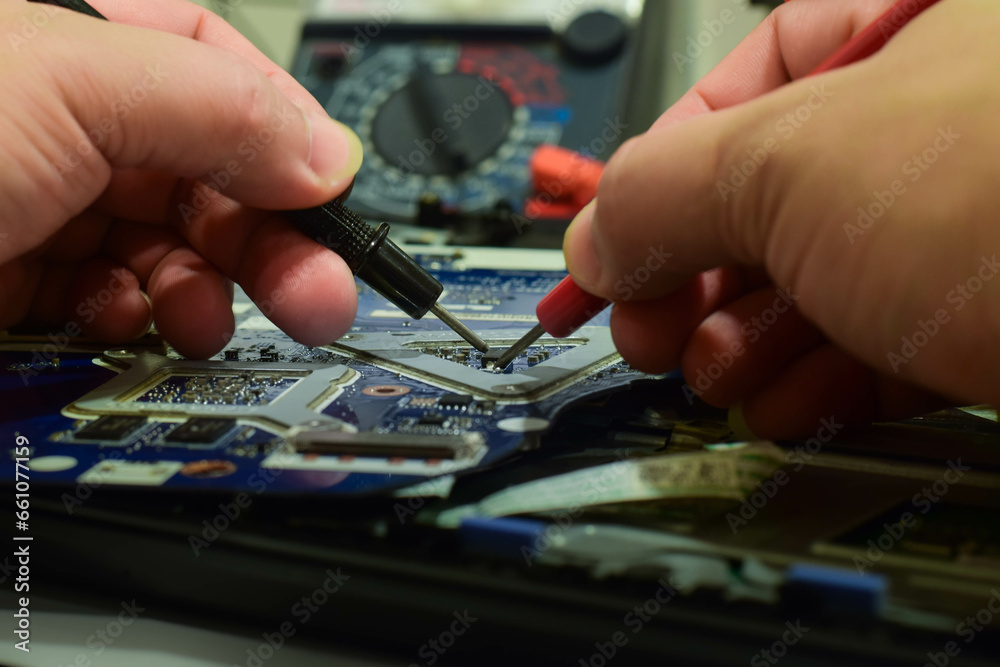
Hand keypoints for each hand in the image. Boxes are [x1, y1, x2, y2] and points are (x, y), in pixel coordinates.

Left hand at [0, 0, 362, 358]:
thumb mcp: (68, 87)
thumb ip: (215, 107)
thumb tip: (326, 155)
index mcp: (78, 38)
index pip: (212, 60)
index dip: (280, 124)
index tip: (325, 191)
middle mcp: (63, 118)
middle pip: (205, 171)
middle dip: (267, 236)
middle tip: (315, 290)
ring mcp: (37, 201)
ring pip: (165, 245)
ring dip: (205, 290)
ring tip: (205, 320)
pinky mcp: (15, 279)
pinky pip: (106, 299)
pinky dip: (133, 318)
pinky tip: (129, 320)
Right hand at [563, 0, 999, 436]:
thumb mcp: (798, 164)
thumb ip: (667, 190)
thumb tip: (598, 230)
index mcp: (904, 17)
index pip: (734, 90)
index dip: (649, 178)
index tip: (600, 248)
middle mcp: (949, 110)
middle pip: (772, 198)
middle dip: (694, 275)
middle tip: (647, 326)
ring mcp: (975, 218)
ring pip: (823, 279)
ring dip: (746, 339)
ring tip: (710, 372)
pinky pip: (883, 339)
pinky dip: (821, 379)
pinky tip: (783, 405)